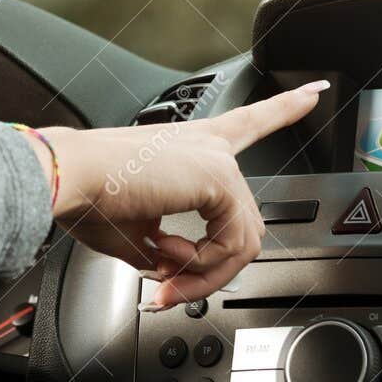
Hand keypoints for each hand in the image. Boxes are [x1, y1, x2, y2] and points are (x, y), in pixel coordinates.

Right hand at [21, 80, 327, 307]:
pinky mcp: (217, 176)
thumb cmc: (86, 194)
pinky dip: (204, 266)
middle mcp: (207, 145)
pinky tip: (169, 259)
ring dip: (203, 273)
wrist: (68, 178)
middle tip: (172, 289)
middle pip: (243, 220)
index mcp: (188, 146)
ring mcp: (215, 159)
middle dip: (211, 268)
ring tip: (166, 278)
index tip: (313, 93)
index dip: (283, 107)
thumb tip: (173, 273)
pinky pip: (233, 243)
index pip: (247, 121)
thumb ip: (162, 251)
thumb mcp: (131, 232)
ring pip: (242, 240)